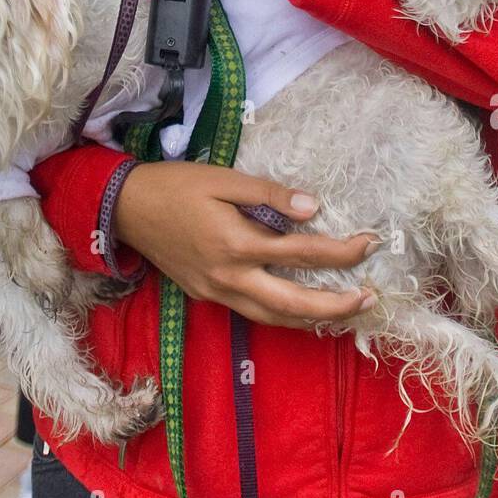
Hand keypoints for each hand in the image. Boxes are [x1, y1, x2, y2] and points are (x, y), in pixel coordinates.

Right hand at [114, 160, 378, 328]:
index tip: (369, 244)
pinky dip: (283, 315)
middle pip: (294, 302)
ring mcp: (217, 292)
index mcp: (237, 243)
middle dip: (337, 305)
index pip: (303, 253)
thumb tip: (313, 209)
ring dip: (312, 319)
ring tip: (345, 313)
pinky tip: (300, 308)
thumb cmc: (176, 185)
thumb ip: (269, 194)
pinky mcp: (207, 295)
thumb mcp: (223, 178)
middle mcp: (230, 277)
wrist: (126, 208)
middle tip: (371, 298)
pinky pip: (253, 313)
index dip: (341, 251)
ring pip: (274, 318)